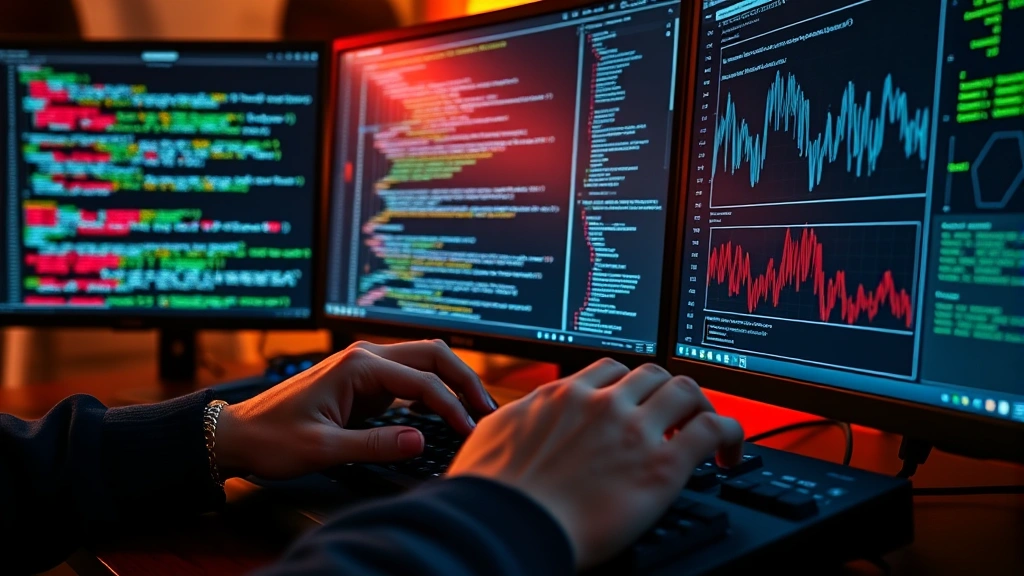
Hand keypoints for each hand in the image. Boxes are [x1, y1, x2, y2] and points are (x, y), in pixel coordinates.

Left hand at [214, 340, 496, 479]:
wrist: (240, 433)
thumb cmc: (272, 437)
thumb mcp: (322, 448)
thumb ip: (374, 444)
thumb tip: (420, 439)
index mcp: (357, 365)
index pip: (422, 381)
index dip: (452, 407)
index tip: (469, 431)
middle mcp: (365, 357)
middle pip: (433, 355)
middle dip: (465, 380)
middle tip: (487, 410)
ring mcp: (367, 366)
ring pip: (425, 361)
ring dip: (453, 381)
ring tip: (475, 409)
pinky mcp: (366, 381)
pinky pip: (411, 377)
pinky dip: (434, 389)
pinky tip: (445, 411)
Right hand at [448, 359, 743, 569]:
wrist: (504, 525)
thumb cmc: (491, 492)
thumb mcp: (493, 434)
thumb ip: (518, 418)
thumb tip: (519, 417)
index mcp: (563, 395)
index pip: (610, 369)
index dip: (628, 386)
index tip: (635, 403)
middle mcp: (601, 403)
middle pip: (653, 373)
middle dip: (665, 395)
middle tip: (672, 420)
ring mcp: (633, 429)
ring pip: (685, 390)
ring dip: (698, 408)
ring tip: (703, 433)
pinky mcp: (662, 464)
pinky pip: (712, 428)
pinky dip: (729, 434)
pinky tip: (728, 453)